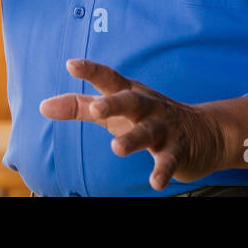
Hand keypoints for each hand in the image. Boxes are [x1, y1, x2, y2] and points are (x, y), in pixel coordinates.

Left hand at [38, 58, 228, 191]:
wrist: (204, 132)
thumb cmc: (147, 116)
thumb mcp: (114, 109)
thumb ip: (79, 106)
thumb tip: (43, 106)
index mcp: (129, 93)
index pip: (109, 78)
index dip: (91, 70)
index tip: (71, 64)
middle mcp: (146, 106)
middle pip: (130, 101)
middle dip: (114, 103)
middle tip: (96, 109)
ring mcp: (163, 127)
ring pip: (148, 131)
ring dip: (133, 139)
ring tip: (117, 149)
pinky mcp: (177, 150)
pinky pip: (169, 160)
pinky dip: (163, 170)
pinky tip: (155, 183)